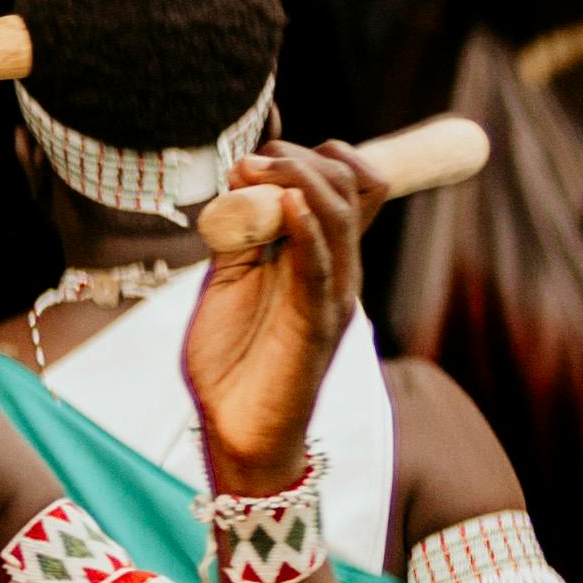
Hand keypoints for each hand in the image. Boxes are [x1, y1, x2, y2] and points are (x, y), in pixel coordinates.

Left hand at [182, 141, 378, 478]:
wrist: (236, 430)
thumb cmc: (233, 356)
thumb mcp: (229, 276)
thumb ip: (238, 228)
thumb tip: (240, 169)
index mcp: (321, 252)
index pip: (349, 179)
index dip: (308, 153)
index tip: (249, 158)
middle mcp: (337, 266)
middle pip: (353, 183)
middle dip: (299, 157)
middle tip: (246, 165)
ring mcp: (332, 294)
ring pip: (341, 214)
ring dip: (297, 178)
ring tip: (254, 172)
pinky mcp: (317, 325)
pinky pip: (322, 267)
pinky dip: (306, 229)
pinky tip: (287, 205)